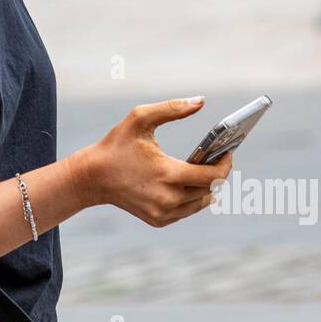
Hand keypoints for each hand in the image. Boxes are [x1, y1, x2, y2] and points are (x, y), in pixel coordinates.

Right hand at [69, 97, 231, 226]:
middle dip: (217, 173)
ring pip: (201, 202)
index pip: (213, 176)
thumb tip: (201, 101)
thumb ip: (173, 107)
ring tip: (205, 169)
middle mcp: (169, 198)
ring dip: (207, 187)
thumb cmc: (117, 144)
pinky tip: (188, 182)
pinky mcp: (158, 221)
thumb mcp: (140, 118)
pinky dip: (192, 197)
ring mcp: (163, 213)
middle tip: (218, 157)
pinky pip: (187, 210)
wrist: (92, 177)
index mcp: (168, 174)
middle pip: (210, 189)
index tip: (228, 152)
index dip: (226, 164)